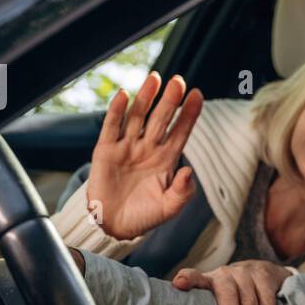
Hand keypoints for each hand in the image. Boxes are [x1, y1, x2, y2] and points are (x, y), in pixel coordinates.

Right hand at [85, 71, 202, 239]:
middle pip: (161, 119)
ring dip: (145, 98)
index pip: (180, 131)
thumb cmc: (144, 216)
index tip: (198, 95)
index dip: (189, 114)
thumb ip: (182, 192)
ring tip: (154, 78)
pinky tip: (123, 94)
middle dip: (170, 100)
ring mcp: (127, 147)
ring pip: (137, 117)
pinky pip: (112, 127)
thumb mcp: (168, 208)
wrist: (114, 226)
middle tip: (179, 81)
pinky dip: (117, 111)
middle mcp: (148, 148)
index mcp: (166, 159)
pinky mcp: (106, 151)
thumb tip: (188, 171)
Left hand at [171, 260, 292, 304]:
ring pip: (250, 302)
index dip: (187, 279)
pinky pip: (268, 302)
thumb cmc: (232, 293)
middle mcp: (226, 274)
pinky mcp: (265, 276)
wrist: (263, 271)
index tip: (179, 285)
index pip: (195, 277)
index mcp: (209, 280)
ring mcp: (247, 273)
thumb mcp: (216, 297)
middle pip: (227, 296)